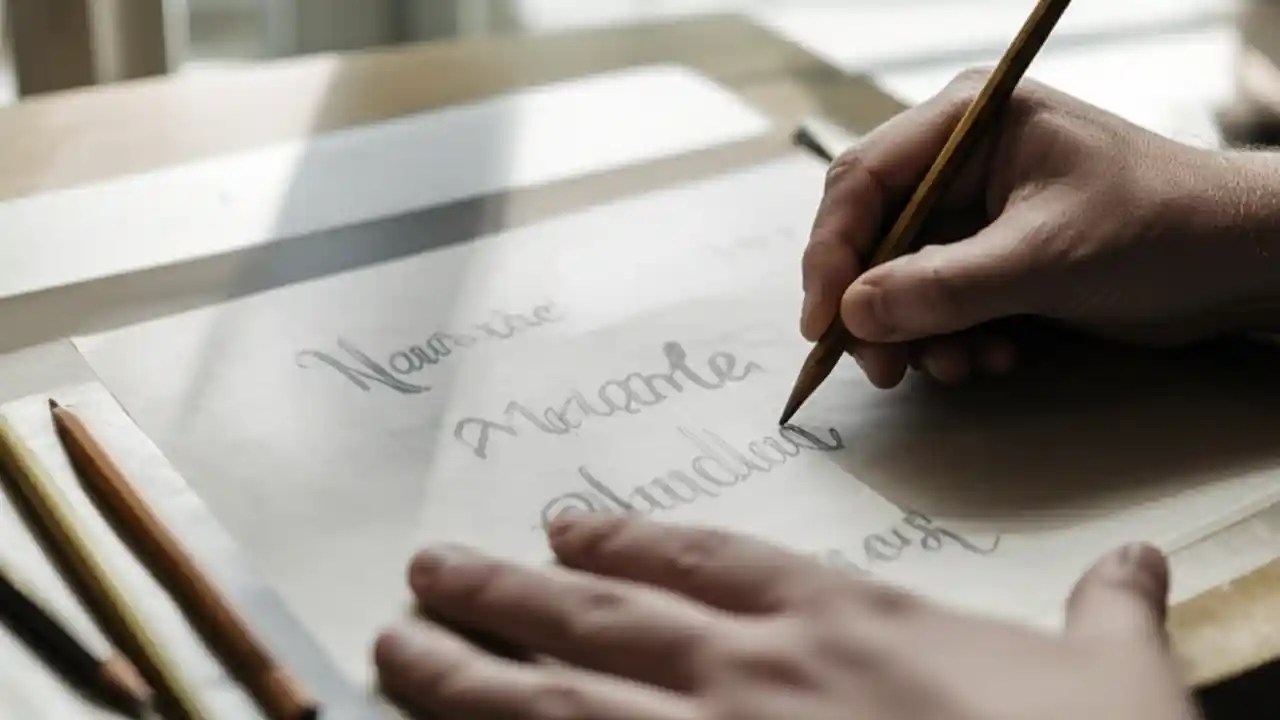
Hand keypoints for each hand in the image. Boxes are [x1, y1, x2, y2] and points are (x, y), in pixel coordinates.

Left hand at [375, 513, 1197, 719]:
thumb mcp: (1116, 682)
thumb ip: (1103, 616)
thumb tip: (1131, 570)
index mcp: (843, 623)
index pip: (706, 563)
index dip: (626, 541)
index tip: (566, 529)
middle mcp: (757, 676)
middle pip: (597, 620)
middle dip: (502, 594)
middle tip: (427, 571)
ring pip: (558, 702)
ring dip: (465, 673)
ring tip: (394, 647)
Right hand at [802, 69, 1279, 387]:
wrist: (1242, 264)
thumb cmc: (1162, 229)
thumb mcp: (1047, 258)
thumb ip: (945, 286)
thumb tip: (853, 313)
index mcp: (968, 122)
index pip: (863, 180)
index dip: (832, 253)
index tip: (825, 322)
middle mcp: (961, 160)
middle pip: (873, 234)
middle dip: (876, 306)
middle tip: (885, 367)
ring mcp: (977, 210)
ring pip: (901, 277)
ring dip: (919, 333)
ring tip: (961, 367)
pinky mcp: (993, 254)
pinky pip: (939, 301)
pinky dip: (953, 338)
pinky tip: (995, 358)